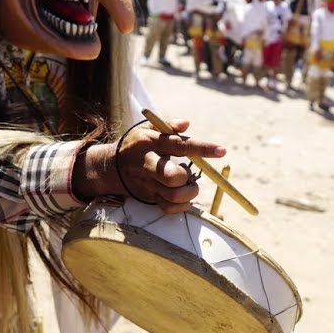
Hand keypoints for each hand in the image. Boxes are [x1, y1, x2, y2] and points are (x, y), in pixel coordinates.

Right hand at [75, 119, 225, 213]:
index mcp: (150, 143)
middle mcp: (148, 165)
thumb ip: (168, 125)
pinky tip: (182, 196)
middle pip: (172, 177)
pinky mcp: (149, 197)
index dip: (202, 148)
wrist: (112, 167)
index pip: (179, 145)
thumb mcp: (148, 128)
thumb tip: (186, 124)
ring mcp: (148, 184)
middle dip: (187, 177)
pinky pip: (169, 208)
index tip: (222, 151)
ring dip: (189, 192)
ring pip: (173, 196)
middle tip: (188, 172)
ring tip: (188, 184)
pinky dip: (182, 205)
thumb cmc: (138, 144)